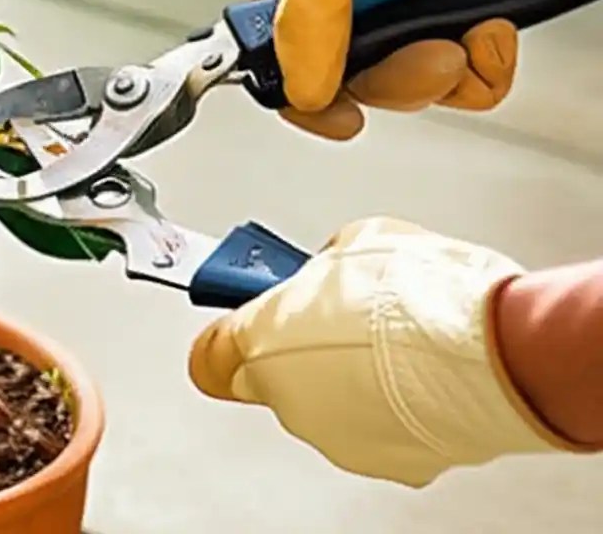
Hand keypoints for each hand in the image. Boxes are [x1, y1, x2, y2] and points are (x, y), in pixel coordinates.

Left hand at [187, 217, 576, 486]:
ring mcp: (334, 436)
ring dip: (349, 378)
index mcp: (260, 342)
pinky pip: (373, 427)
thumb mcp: (354, 242)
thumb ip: (319, 267)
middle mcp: (287, 400)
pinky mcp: (383, 463)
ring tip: (398, 343)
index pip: (211, 355)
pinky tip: (421, 374)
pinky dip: (392, 406)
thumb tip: (327, 272)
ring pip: (325, 404)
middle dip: (300, 347)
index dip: (230, 335)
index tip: (242, 321)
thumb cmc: (424, 293)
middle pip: (273, 377)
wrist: (495, 347)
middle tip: (343, 317)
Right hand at [255, 0, 602, 139]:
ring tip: (471, 25)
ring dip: (449, 66)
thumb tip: (301, 86)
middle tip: (426, 53)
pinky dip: (489, 55)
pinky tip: (497, 20)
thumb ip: (305, 11)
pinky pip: (471, 59)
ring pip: (414, 71)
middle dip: (395, 76)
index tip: (335, 111)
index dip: (301, 87)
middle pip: (353, 71)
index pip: (278, 45)